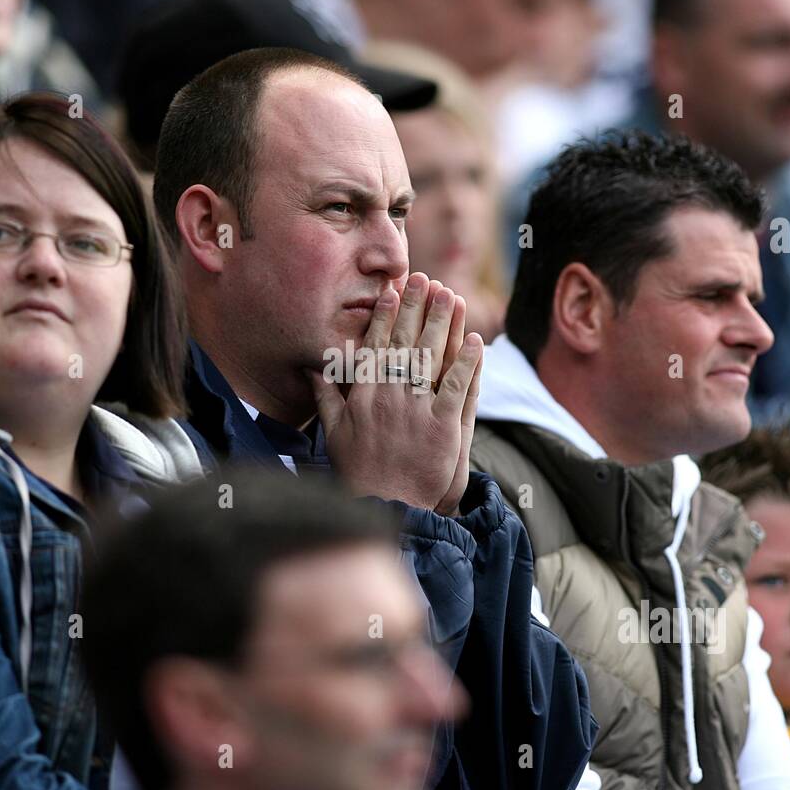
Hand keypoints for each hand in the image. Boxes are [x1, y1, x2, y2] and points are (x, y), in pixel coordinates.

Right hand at [311, 273, 483, 513]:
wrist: (385, 510)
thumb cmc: (358, 476)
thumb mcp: (333, 434)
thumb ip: (326, 397)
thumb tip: (314, 368)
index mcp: (363, 395)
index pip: (376, 345)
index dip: (387, 315)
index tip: (394, 290)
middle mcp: (388, 396)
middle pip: (406, 342)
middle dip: (417, 307)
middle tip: (428, 279)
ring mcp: (416, 410)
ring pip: (432, 357)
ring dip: (444, 324)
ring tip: (453, 297)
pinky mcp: (443, 427)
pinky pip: (457, 386)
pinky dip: (467, 362)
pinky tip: (476, 341)